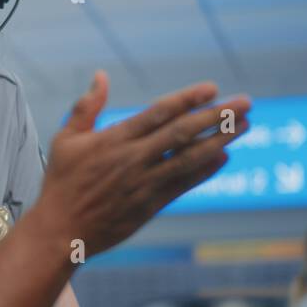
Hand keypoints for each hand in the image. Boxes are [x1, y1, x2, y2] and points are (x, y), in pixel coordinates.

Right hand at [37, 71, 250, 256]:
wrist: (61, 231)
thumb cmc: (61, 182)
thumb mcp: (65, 139)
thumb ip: (87, 106)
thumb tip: (102, 75)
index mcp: (114, 139)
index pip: (159, 113)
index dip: (188, 99)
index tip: (212, 88)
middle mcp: (133, 159)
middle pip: (183, 133)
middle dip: (217, 116)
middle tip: (246, 103)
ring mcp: (144, 184)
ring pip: (190, 159)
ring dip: (221, 141)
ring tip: (245, 126)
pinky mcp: (150, 205)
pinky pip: (184, 185)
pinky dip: (206, 171)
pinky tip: (225, 157)